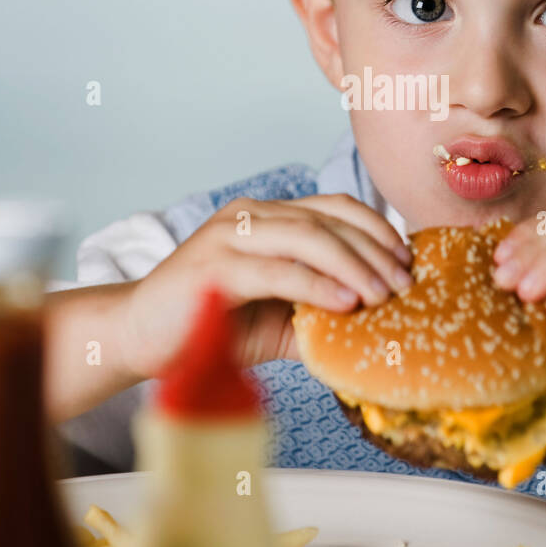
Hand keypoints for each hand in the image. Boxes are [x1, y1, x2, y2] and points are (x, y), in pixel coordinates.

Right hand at [117, 193, 412, 377]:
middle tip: (404, 285)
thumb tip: (377, 325)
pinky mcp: (213, 267)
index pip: (336, 208)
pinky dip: (316, 284)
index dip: (377, 231)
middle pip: (329, 220)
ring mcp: (229, 237)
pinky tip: (345, 301)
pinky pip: (277, 270)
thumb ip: (318, 311)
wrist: (138, 338)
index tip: (407, 264)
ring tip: (383, 295)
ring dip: (354, 265)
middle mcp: (250, 216)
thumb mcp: (277, 318)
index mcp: (267, 217)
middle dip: (375, 251)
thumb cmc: (209, 326)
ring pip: (308, 237)